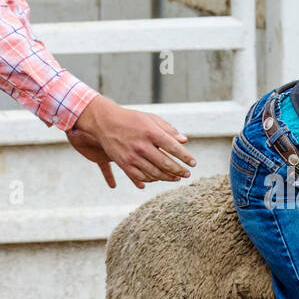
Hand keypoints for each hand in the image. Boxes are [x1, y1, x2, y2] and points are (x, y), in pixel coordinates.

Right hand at [72, 96, 195, 188]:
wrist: (105, 122)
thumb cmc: (131, 119)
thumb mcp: (151, 118)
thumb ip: (168, 130)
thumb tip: (184, 141)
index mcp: (151, 132)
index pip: (173, 147)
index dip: (185, 157)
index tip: (193, 163)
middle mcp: (142, 145)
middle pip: (166, 163)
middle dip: (179, 170)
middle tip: (187, 174)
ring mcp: (132, 156)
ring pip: (155, 172)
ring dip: (168, 177)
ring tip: (177, 178)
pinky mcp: (124, 164)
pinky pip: (141, 176)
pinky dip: (152, 179)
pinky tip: (159, 178)